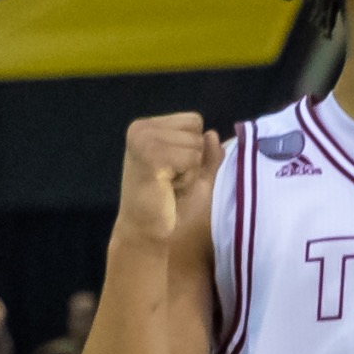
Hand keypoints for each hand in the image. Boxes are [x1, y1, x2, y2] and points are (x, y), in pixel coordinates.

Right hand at [115, 113, 223, 244]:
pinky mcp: (150, 155)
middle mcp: (141, 128)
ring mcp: (143, 139)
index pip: (193, 120)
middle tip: (169, 180)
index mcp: (146, 127)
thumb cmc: (167, 206)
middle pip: (196, 129)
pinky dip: (187, 178)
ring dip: (189, 170)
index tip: (172, 171)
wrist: (145, 233)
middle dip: (192, 158)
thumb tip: (213, 134)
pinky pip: (192, 158)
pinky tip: (168, 189)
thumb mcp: (193, 174)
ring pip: (196, 144)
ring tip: (168, 185)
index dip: (192, 149)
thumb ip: (204, 154)